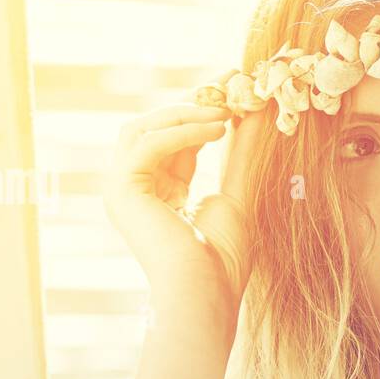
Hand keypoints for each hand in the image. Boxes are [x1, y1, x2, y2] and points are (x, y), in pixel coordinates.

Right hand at [104, 75, 264, 302]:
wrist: (205, 293)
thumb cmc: (222, 260)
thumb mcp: (238, 194)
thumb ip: (242, 153)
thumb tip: (258, 112)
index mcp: (160, 191)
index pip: (177, 139)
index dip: (205, 113)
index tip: (237, 89)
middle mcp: (135, 187)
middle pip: (153, 126)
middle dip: (192, 104)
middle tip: (230, 85)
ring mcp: (122, 189)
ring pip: (143, 128)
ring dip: (185, 114)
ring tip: (225, 112)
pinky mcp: (121, 189)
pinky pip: (147, 144)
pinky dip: (180, 132)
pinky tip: (216, 128)